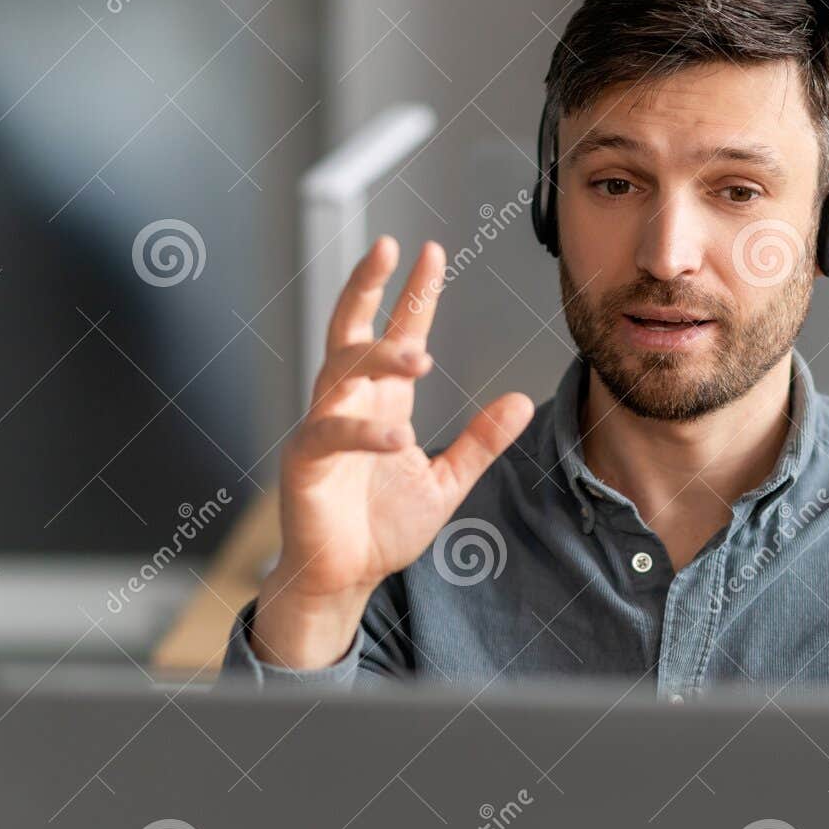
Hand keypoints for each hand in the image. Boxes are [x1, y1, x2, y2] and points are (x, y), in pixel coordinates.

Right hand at [251, 236, 533, 668]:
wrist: (344, 580)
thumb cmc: (383, 529)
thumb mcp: (447, 482)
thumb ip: (481, 441)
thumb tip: (523, 399)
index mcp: (383, 402)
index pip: (399, 333)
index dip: (414, 294)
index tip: (430, 252)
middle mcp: (350, 404)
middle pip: (352, 329)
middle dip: (367, 286)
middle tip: (390, 248)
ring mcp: (323, 428)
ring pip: (341, 372)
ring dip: (378, 358)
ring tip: (418, 356)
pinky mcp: (305, 461)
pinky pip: (330, 433)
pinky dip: (363, 432)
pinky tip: (397, 437)